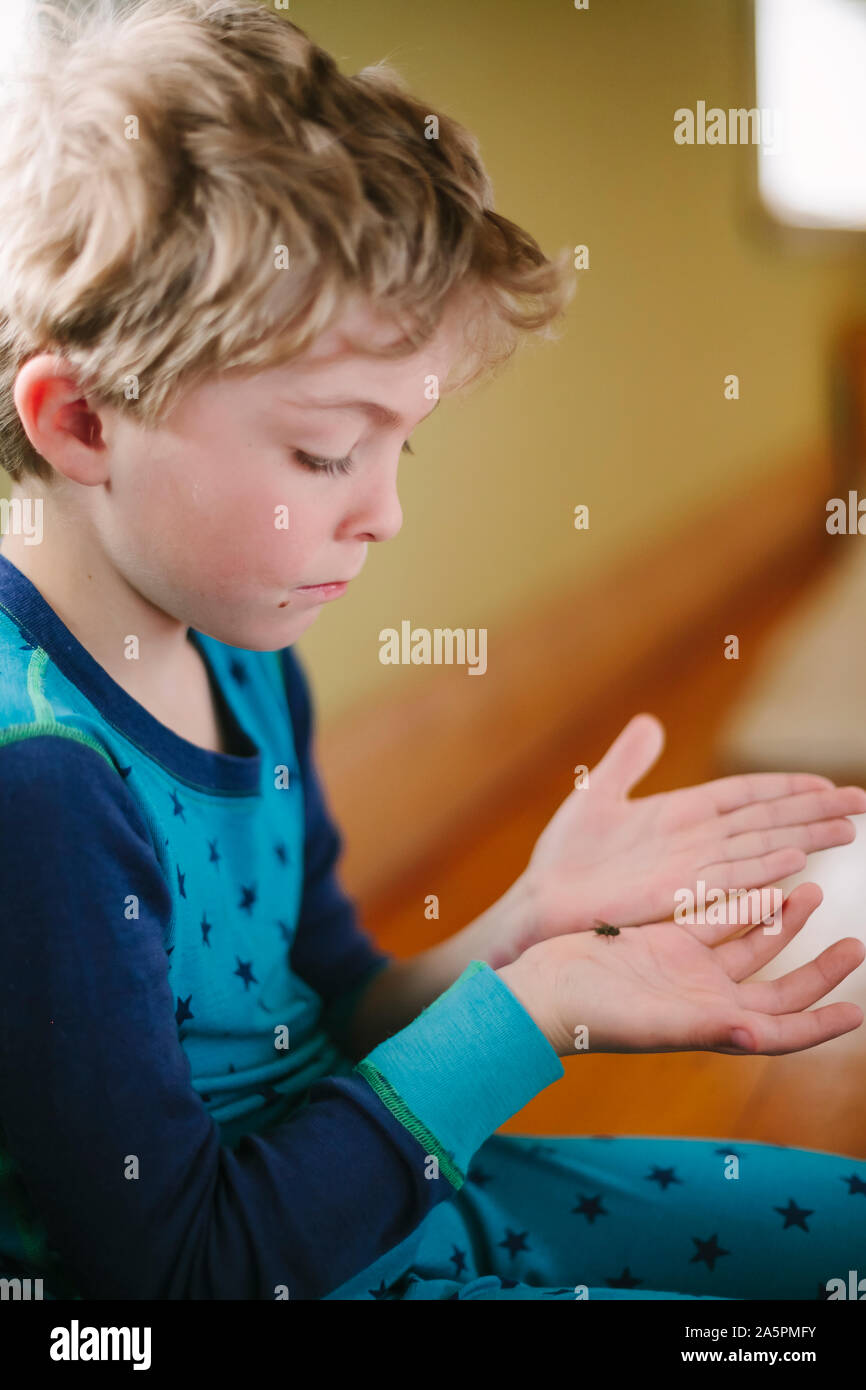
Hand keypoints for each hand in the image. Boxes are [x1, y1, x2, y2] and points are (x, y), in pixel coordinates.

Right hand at [497, 883, 864, 1057]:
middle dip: (818, 969)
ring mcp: (687, 971)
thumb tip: (756, 1037)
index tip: (857, 1011)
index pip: (782, 1031)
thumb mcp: (654, 1022)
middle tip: (856, 944)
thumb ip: (707, 1027)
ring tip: (816, 891)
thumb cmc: (593, 1017)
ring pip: (750, 945)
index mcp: (711, 1027)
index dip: (821, 1024)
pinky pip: (716, 918)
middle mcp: (707, 1001)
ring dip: (783, 923)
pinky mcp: (666, 943)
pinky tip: (767, 880)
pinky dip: (742, 902)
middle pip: (778, 989)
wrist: (542, 990)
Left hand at [520, 713, 865, 949]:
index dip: (786, 789)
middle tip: (863, 805)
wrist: (540, 904)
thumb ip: (629, 761)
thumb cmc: (566, 861)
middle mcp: (694, 842)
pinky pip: (727, 878)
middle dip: (814, 811)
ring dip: (803, 837)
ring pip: (758, 848)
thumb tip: (651, 723)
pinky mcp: (674, 893)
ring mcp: (688, 868)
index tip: (827, 784)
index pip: (746, 796)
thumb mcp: (598, 795)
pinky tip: (794, 857)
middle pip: (765, 820)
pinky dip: (761, 868)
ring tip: (847, 829)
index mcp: (682, 815)